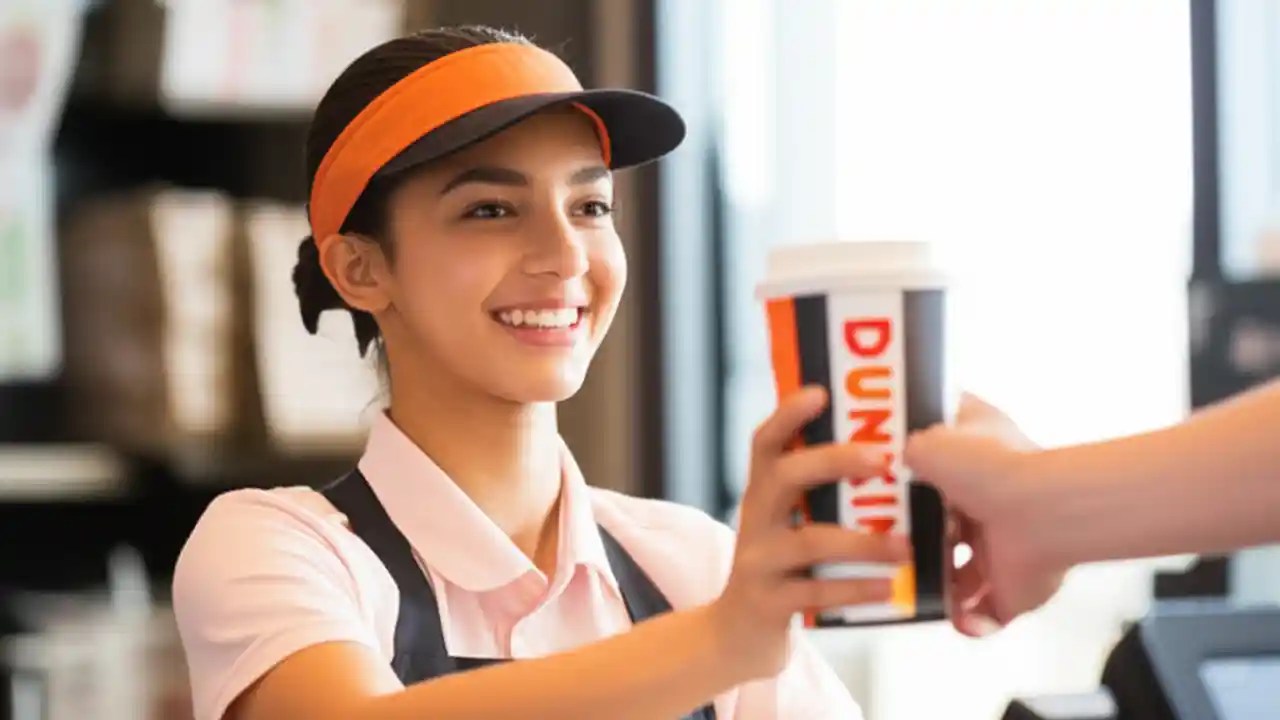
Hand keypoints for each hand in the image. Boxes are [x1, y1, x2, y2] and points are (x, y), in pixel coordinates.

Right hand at [711, 387, 910, 679]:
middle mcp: (755, 518)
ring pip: (809, 541)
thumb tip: (895, 451)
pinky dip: (856, 588)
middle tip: (884, 460)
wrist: (738, 636)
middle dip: (834, 461)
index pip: (766, 441)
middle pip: (784, 476)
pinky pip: (815, 592)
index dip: (789, 414)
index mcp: (763, 491)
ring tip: (906, 546)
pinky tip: (890, 588)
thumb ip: (823, 493)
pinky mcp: (767, 603)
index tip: (822, 392)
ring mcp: (758, 561)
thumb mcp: (790, 522)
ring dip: (863, 541)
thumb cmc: (787, 568)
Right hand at [905, 394, 1065, 636]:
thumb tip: (901, 463)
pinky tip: (941, 610)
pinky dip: (965, 618)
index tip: (890, 491)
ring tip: (909, 582)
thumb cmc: (991, 468)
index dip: (918, 477)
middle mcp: (997, 499)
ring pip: (968, 571)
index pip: (946, 467)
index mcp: (980, 459)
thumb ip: (907, 452)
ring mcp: (1009, 544)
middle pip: (951, 524)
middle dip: (923, 538)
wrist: (1038, 512)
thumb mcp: (927, 441)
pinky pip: (986, 611)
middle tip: (889, 544)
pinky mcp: (1017, 585)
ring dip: (940, 582)